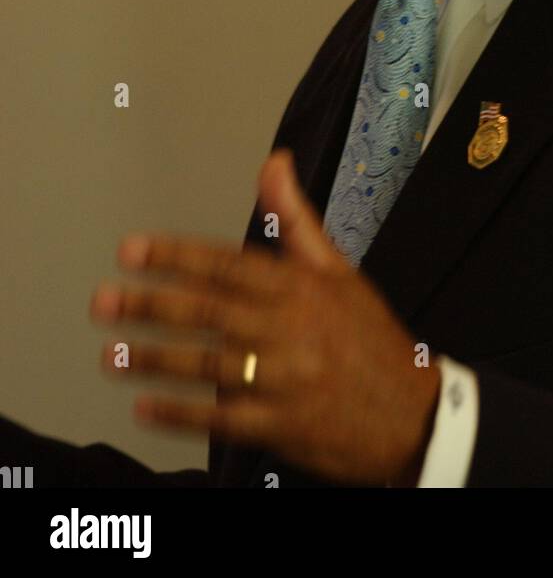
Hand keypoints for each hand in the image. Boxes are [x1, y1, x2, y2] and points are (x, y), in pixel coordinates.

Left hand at [90, 149, 440, 485]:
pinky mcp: (284, 426)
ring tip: (110, 354)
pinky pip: (224, 419)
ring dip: (155, 359)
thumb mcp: (339, 270)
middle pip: (211, 311)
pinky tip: (145, 408)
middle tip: (103, 302)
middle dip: (151, 304)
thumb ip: (296, 219)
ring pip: (211, 364)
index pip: (228, 264)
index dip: (176, 255)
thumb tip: (274, 160)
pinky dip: (183, 415)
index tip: (131, 250)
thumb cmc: (369, 337)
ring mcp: (287, 379)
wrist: (414, 415)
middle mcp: (291, 328)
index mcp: (302, 286)